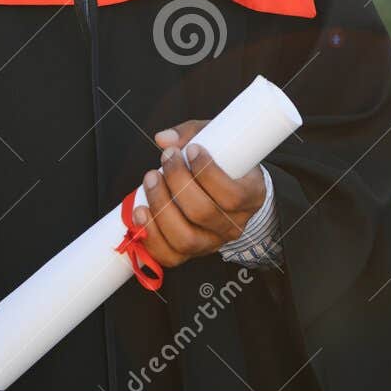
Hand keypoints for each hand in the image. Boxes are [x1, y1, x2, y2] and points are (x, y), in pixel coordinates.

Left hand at [133, 120, 266, 266]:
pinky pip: (169, 256)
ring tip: (151, 180)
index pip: (232, 195)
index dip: (207, 173)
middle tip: (167, 158)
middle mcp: (233, 226)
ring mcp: (211, 243)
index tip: (191, 149)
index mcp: (250, 198)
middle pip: (203, 213)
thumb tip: (163, 139)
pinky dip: (150, 236)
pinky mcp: (189, 254)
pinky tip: (140, 211)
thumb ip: (192, 134)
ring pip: (185, 238)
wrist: (229, 191)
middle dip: (178, 182)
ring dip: (161, 207)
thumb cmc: (224, 163)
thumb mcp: (219, 141)